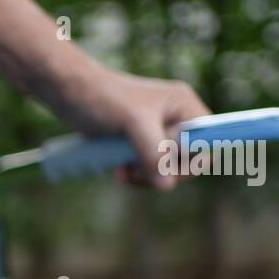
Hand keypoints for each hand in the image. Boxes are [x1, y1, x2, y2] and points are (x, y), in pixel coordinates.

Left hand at [53, 66, 212, 190]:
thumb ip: (153, 152)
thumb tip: (167, 186)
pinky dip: (135, 175)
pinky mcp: (138, 144)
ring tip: (122, 170)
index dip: (196, 160)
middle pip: (187, 160)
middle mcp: (175, 119)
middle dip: (164, 172)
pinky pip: (147, 169)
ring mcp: (156, 133)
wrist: (69, 93)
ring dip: (145, 177)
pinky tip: (117, 170)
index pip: (208, 141)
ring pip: (165, 169)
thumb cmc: (103, 98)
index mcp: (183, 106)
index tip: (170, 170)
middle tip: (136, 171)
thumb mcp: (132, 124)